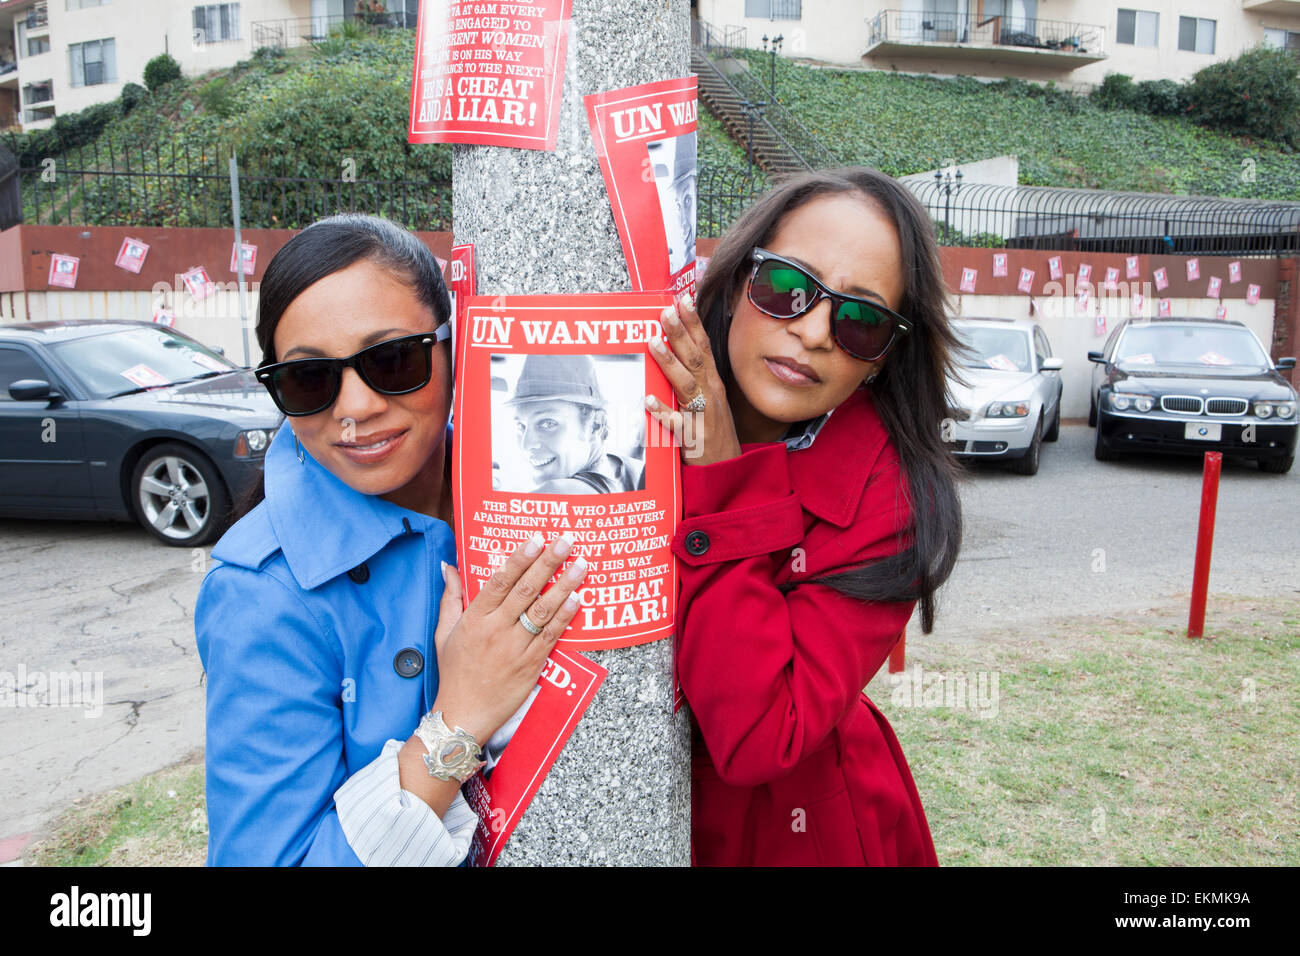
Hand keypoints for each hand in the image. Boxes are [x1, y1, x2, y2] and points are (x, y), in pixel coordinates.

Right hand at [429, 533, 586, 742]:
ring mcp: (515, 648)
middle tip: (566, 541)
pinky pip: (552, 636)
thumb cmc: (454, 672)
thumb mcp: (444, 632)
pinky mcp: (531, 665)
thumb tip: (449, 565)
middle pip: (526, 590)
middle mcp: (496, 630)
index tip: (536, 540)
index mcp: (474, 619)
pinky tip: (578, 599)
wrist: (463, 714)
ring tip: (581, 565)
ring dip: (565, 586)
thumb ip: (450, 597)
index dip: (519, 559)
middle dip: (548, 563)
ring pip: (543, 611)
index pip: (500, 581)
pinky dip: (565, 616)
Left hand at [645, 293, 742, 466]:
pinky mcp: (693, 438)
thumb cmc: (714, 435)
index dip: (694, 323)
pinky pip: (677, 423)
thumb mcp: (709, 402)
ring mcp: (703, 416)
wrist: (727, 473)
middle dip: (681, 333)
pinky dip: (663, 411)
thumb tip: (676, 355)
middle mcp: (711, 396)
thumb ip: (694, 380)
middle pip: (696, 359)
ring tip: (653, 342)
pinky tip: (648, 400)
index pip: (705, 348)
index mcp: (714, 385)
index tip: (683, 299)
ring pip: (686, 384)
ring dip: (670, 363)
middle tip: (665, 311)